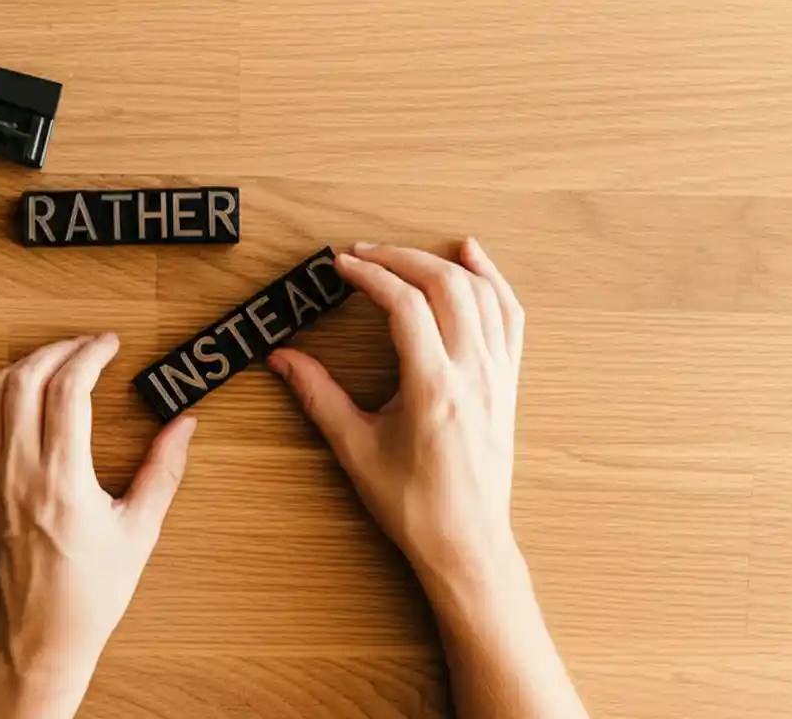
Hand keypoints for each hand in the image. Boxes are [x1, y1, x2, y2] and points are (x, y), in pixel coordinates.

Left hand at [0, 334, 197, 718]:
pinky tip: (6, 392)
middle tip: (86, 347)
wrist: (38, 638)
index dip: (89, 354)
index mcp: (62, 482)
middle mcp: (17, 475)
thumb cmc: (90, 592)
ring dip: (20, 367)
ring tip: (51, 363)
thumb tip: (184, 424)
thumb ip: (164, 470)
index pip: (68, 390)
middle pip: (25, 381)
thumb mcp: (141, 531)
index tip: (109, 345)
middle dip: (58, 350)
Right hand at [268, 238, 524, 585]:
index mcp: (434, 388)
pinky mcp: (508, 383)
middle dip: (400, 258)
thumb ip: (318, 396)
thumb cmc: (413, 505)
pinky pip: (509, 316)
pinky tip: (475, 259)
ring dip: (442, 262)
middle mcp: (473, 374)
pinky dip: (493, 280)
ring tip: (405, 249)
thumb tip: (282, 358)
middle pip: (445, 286)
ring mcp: (497, 376)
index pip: (404, 305)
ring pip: (482, 293)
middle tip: (363, 255)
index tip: (341, 266)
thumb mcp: (355, 449)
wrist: (466, 543)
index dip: (370, 275)